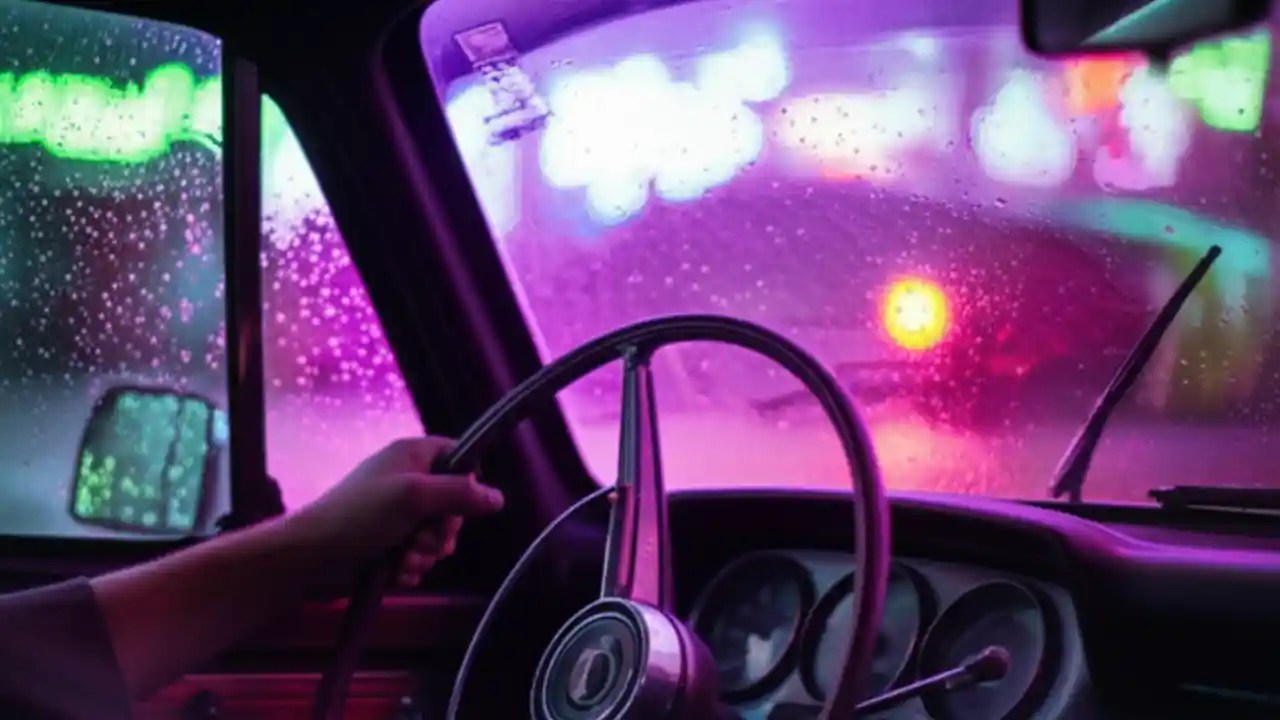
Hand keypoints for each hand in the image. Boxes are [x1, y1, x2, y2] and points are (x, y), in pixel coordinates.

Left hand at [290, 437, 504, 585]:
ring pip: (436, 535)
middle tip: (426, 540)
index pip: (458, 456)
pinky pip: (419, 555)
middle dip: (443, 530)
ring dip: (427, 553)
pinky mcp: (388, 544)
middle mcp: (407, 481)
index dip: (468, 481)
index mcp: (412, 456)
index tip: (463, 504)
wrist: (310, 557)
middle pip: (453, 503)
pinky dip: (412, 566)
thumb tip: (499, 497)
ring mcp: (397, 515)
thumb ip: (460, 494)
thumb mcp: (414, 496)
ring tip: (405, 559)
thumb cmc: (360, 515)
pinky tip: (397, 572)